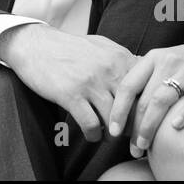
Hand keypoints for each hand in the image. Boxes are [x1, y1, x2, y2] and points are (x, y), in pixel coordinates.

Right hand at [0, 24, 135, 141]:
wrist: (35, 44)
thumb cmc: (69, 47)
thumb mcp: (102, 46)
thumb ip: (124, 60)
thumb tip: (144, 72)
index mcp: (120, 58)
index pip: (146, 91)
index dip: (148, 111)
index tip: (144, 121)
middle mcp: (109, 70)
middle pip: (134, 109)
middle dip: (134, 128)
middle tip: (131, 138)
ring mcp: (90, 83)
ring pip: (115, 121)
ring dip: (113, 135)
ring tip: (109, 136)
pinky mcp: (71, 95)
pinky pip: (91, 125)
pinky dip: (94, 136)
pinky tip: (91, 134)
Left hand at [107, 28, 183, 156]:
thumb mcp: (167, 62)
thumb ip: (148, 80)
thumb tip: (126, 109)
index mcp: (154, 58)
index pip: (128, 85)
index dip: (117, 109)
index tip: (113, 131)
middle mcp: (168, 62)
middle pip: (144, 98)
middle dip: (135, 127)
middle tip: (133, 149)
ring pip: (162, 100)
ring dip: (151, 126)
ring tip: (145, 146)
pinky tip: (176, 128)